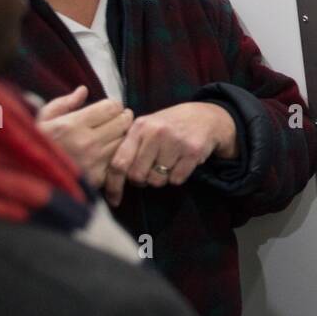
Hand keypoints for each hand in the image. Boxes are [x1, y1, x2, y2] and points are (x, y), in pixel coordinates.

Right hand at [35, 85, 133, 188]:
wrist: (30, 181)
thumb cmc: (36, 145)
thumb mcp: (42, 119)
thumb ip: (64, 103)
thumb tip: (83, 90)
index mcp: (72, 125)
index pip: (111, 107)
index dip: (113, 105)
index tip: (110, 107)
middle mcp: (86, 143)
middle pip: (122, 123)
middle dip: (122, 117)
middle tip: (117, 118)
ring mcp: (94, 162)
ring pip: (124, 141)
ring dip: (122, 135)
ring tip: (114, 134)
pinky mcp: (98, 178)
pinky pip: (118, 160)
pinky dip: (118, 154)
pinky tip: (110, 151)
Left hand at [104, 101, 236, 205]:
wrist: (205, 116)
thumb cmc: (170, 125)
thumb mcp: (147, 127)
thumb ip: (130, 147)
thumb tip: (111, 178)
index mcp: (139, 127)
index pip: (119, 162)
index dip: (113, 185)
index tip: (114, 200)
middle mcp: (156, 132)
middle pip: (137, 176)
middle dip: (142, 180)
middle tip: (151, 171)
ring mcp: (175, 141)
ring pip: (157, 180)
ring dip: (162, 178)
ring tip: (168, 163)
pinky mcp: (193, 151)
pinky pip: (176, 179)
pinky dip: (178, 177)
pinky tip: (181, 162)